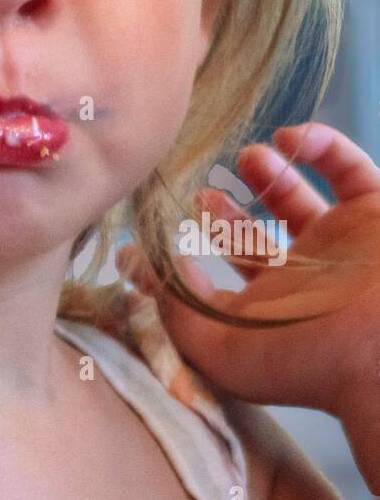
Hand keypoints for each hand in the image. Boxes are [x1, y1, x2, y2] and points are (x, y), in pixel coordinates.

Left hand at [118, 123, 379, 489]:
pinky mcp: (375, 213)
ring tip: (249, 155)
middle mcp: (305, 279)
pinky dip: (323, 146)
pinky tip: (291, 139)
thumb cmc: (306, 360)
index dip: (190, 251)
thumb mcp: (220, 350)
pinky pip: (350, 169)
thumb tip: (143, 267)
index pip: (218, 280)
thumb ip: (175, 309)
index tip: (157, 223)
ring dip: (269, 173)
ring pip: (299, 198)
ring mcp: (342, 244)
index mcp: (269, 314)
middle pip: (255, 237)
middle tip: (202, 192)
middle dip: (225, 212)